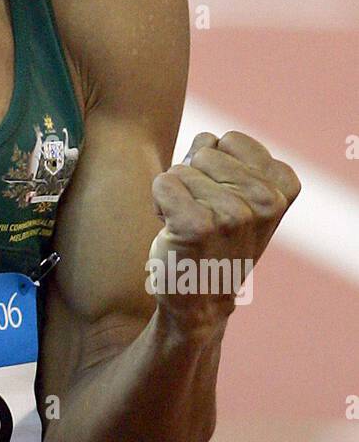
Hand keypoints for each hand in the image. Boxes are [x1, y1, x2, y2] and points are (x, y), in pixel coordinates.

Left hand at [148, 131, 300, 329]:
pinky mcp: (198, 226)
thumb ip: (226, 157)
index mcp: (283, 187)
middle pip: (204, 150)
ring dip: (177, 194)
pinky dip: (159, 203)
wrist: (200, 300)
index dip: (217, 166)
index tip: (222, 200)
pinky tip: (174, 232)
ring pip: (181, 168)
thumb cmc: (216, 240)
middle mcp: (264, 201)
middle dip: (195, 178)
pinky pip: (163, 182)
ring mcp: (233, 214)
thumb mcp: (239, 195)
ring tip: (192, 226)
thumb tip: (204, 140)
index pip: (229, 140)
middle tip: (204, 216)